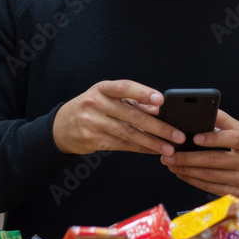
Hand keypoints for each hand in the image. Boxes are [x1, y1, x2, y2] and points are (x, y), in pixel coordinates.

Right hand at [54, 80, 184, 155]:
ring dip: (152, 143)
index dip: (143, 92)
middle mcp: (96, 104)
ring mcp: (93, 123)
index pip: (124, 87)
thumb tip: (157, 108)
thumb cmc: (91, 107)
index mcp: (102, 89)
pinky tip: (153, 151)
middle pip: (132, 116)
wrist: (62, 125)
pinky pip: (122, 146)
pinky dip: (141, 149)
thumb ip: (131, 100)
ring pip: (129, 134)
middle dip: (158, 127)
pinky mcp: (94, 140)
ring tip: (169, 148)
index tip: (161, 101)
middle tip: (177, 134)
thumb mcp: (106, 96)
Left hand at [160, 110, 238, 205]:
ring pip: (210, 176)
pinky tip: (182, 174)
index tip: (194, 137)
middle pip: (215, 161)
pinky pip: (211, 187)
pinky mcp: (238, 193)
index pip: (232, 139)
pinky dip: (194, 181)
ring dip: (187, 171)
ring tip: (171, 164)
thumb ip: (226, 121)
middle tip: (170, 155)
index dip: (213, 138)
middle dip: (189, 158)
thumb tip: (206, 108)